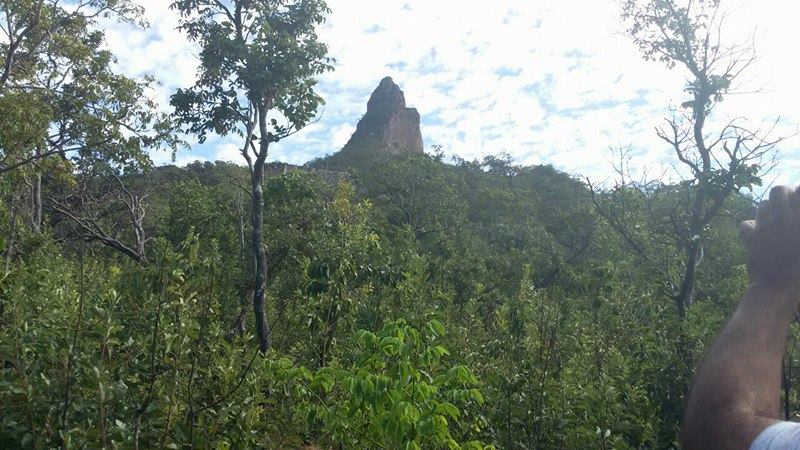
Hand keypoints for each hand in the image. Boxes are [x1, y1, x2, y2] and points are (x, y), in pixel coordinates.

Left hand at [739, 185, 799, 300]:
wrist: (779, 290)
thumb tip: (796, 222)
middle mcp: (782, 218)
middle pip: (778, 190)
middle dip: (784, 194)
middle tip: (790, 206)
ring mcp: (764, 227)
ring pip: (762, 205)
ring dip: (770, 209)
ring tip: (777, 219)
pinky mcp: (751, 239)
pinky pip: (746, 225)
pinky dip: (750, 228)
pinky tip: (758, 234)